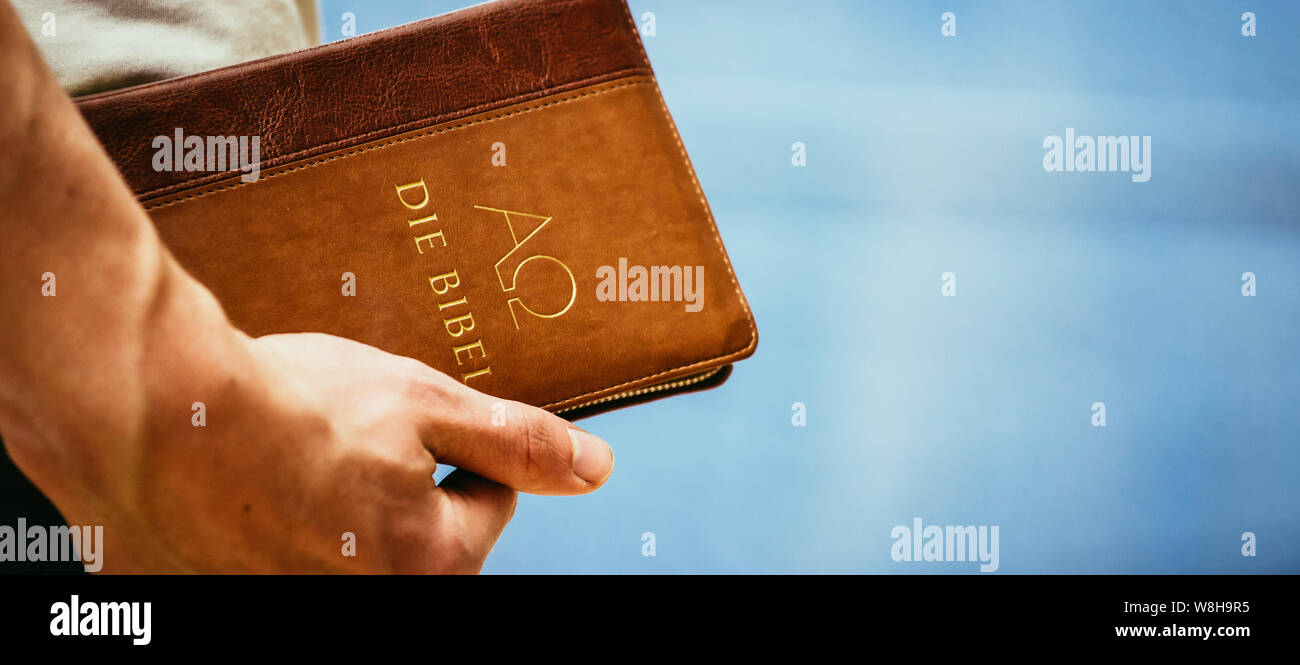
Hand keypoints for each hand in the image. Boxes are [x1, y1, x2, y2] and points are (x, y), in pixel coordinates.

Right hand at [11, 331, 613, 572]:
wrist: (152, 414)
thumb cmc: (291, 406)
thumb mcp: (427, 402)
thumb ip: (519, 443)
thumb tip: (596, 468)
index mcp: (432, 561)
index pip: (489, 500)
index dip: (461, 446)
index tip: (412, 421)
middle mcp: (371, 602)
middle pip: (422, 538)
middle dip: (401, 484)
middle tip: (347, 438)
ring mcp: (303, 603)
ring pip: (354, 549)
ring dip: (340, 505)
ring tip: (295, 458)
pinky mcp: (242, 592)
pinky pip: (285, 558)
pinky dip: (281, 524)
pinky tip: (255, 486)